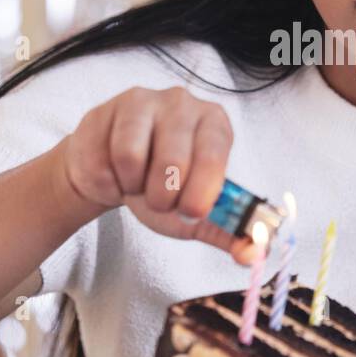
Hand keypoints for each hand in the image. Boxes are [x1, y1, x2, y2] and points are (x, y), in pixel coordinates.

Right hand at [60, 86, 259, 264]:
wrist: (112, 176)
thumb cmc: (160, 187)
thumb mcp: (197, 213)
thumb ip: (228, 233)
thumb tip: (252, 254)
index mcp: (214, 122)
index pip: (214, 151)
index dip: (204, 187)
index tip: (193, 211)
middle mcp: (181, 103)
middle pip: (172, 159)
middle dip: (163, 197)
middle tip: (160, 201)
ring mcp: (140, 102)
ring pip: (131, 156)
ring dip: (133, 187)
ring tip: (137, 183)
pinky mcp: (104, 112)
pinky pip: (102, 158)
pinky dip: (109, 181)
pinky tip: (115, 173)